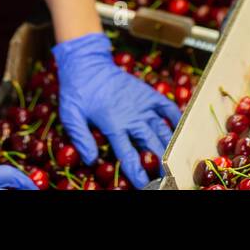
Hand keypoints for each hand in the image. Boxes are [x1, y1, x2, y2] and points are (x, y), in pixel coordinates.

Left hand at [54, 32, 182, 187]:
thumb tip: (91, 160)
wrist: (87, 63)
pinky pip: (166, 107)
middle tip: (166, 177)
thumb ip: (81, 138)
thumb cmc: (77, 91)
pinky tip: (179, 128)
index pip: (129, 154)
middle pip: (151, 145)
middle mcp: (132, 115)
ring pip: (162, 129)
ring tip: (173, 160)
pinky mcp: (147, 93)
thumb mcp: (71, 115)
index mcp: (114, 123)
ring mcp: (142, 104)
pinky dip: (175, 117)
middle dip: (159, 163)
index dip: (138, 172)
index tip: (145, 185)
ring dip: (168, 145)